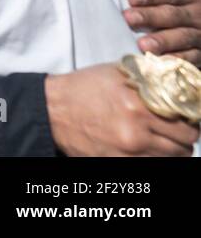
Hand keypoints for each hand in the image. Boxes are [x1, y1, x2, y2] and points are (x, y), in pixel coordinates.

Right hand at [45, 63, 198, 155]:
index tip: (186, 115)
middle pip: (185, 141)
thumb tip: (176, 79)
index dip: (190, 117)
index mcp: (139, 102)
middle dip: (185, 134)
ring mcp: (129, 149)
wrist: (51, 109)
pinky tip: (149, 147)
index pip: (187, 118)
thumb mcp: (116, 73)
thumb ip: (147, 77)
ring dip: (173, 148)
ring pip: (174, 156)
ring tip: (162, 138)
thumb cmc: (82, 88)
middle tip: (176, 127)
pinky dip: (157, 157)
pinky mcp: (120, 162)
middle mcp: (137, 128)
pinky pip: (155, 165)